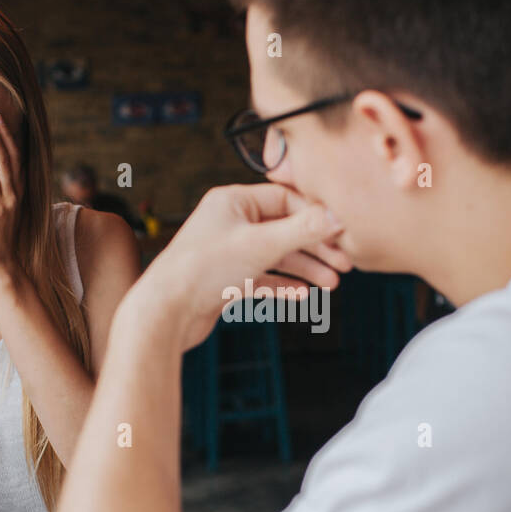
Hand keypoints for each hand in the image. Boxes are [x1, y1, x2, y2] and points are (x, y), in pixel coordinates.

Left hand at [126, 184, 349, 351]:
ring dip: (304, 269)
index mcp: (232, 202)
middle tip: (344, 263)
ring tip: (331, 285)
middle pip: (284, 229)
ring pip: (276, 256)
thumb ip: (302, 230)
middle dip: (315, 247)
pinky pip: (262, 278)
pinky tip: (303, 295)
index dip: (315, 217)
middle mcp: (229, 223)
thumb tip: (335, 217)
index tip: (340, 234)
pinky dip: (283, 285)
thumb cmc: (202, 270)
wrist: (166, 311)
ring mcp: (227, 252)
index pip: (285, 199)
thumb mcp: (261, 244)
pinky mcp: (225, 279)